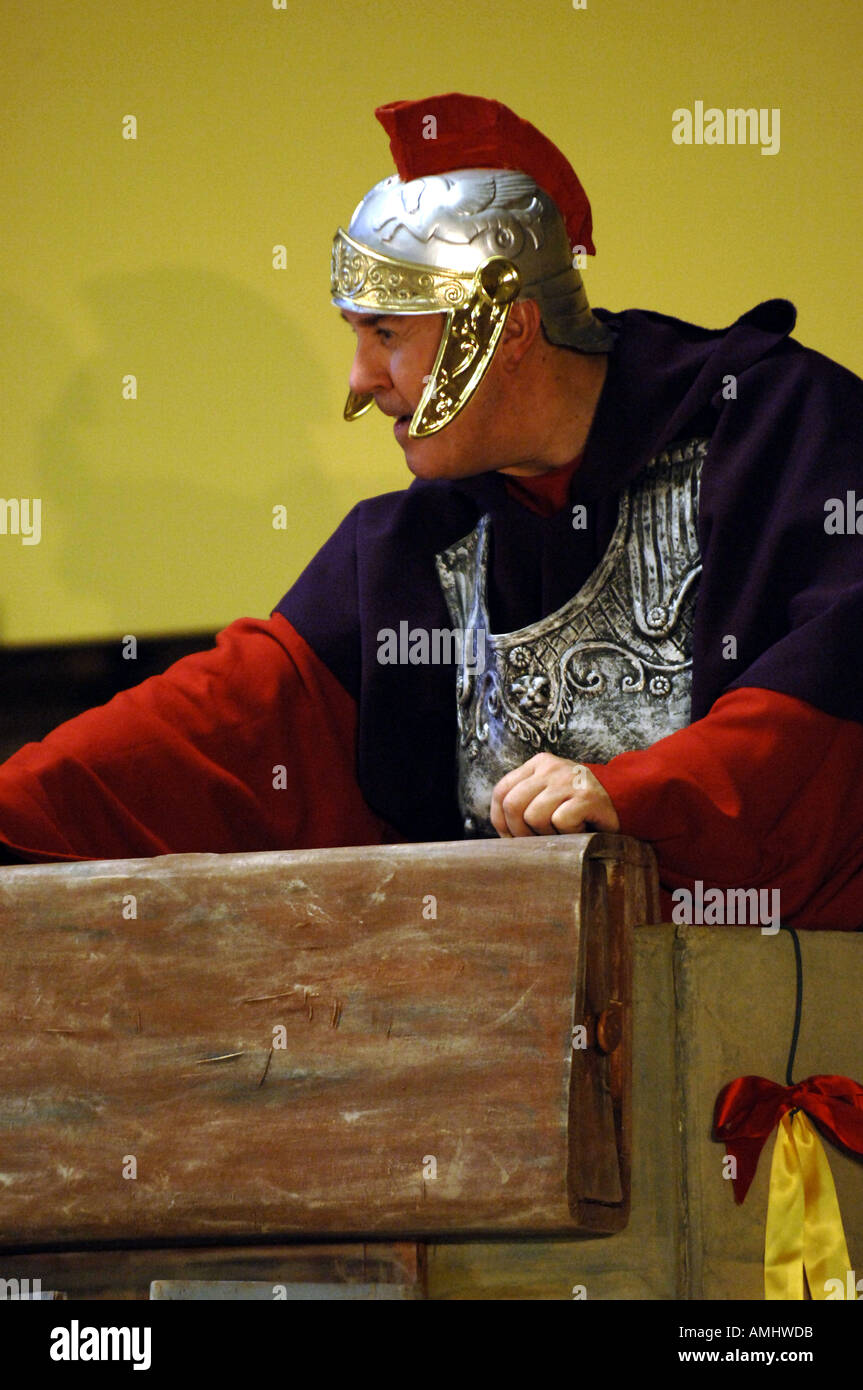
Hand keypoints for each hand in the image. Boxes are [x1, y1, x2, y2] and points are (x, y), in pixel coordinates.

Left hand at [490, 753, 619, 836]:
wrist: (625, 800)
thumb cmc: (580, 806)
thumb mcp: (548, 795)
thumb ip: (525, 802)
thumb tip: (502, 830)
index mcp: (538, 764)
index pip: (501, 791)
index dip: (500, 820)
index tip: (512, 836)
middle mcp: (551, 768)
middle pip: (513, 805)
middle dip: (521, 832)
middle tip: (540, 839)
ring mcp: (569, 780)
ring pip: (534, 816)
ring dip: (548, 834)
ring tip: (565, 830)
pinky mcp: (586, 797)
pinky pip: (560, 822)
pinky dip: (569, 834)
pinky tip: (581, 829)